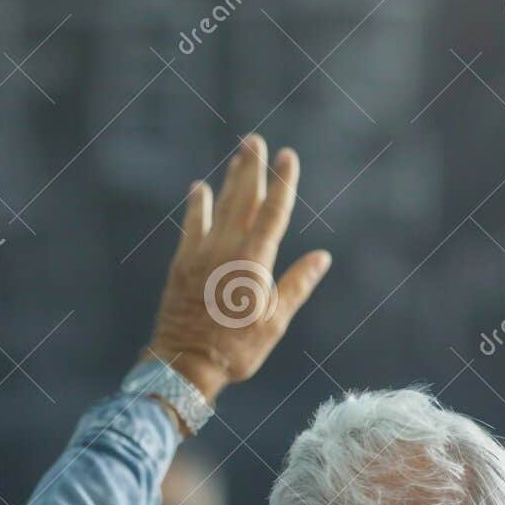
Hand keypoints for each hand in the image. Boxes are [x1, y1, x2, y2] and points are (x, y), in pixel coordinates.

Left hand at [145, 134, 331, 404]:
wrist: (186, 363)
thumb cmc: (237, 348)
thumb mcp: (275, 320)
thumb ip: (297, 284)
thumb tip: (322, 257)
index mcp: (254, 262)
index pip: (273, 213)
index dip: (283, 183)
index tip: (288, 155)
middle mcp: (227, 250)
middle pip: (243, 201)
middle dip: (252, 169)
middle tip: (255, 141)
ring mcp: (201, 254)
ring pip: (219, 208)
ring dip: (230, 180)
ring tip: (238, 155)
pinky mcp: (182, 264)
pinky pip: (191, 226)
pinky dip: (197, 206)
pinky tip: (199, 188)